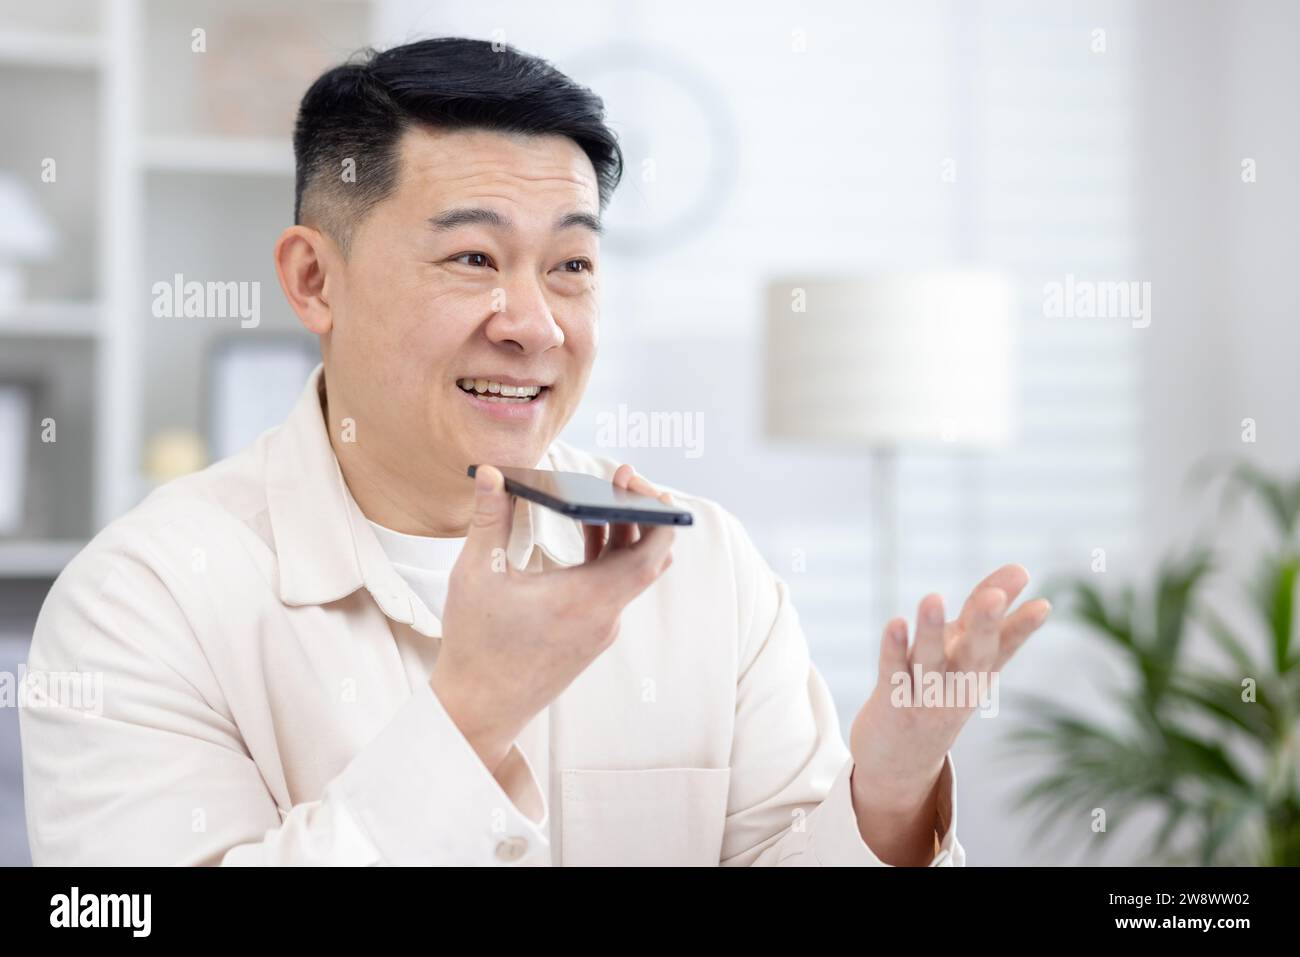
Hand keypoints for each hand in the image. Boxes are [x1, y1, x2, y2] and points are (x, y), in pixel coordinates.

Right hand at [431, 464, 674, 771]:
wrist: (479, 711)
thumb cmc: (476, 647)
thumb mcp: (477, 575)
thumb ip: (490, 519)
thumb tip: (491, 474)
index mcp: (587, 600)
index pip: (651, 552)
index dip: (655, 510)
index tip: (632, 480)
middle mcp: (604, 617)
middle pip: (646, 557)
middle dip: (639, 512)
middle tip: (618, 477)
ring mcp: (600, 630)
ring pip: (629, 572)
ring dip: (622, 533)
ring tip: (601, 495)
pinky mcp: (589, 636)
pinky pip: (612, 588)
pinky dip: (607, 556)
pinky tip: (587, 529)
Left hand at [847, 564, 1051, 858]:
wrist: (902, 761)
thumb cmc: (940, 692)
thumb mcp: (966, 653)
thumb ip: (989, 612)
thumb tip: (1021, 568)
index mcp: (979, 673)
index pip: (1004, 646)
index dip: (1022, 627)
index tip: (1042, 604)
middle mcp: (957, 686)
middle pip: (973, 655)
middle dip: (983, 625)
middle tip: (994, 596)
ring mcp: (925, 696)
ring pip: (929, 661)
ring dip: (931, 631)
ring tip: (933, 598)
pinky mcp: (891, 701)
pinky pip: (893, 672)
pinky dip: (893, 649)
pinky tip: (894, 622)